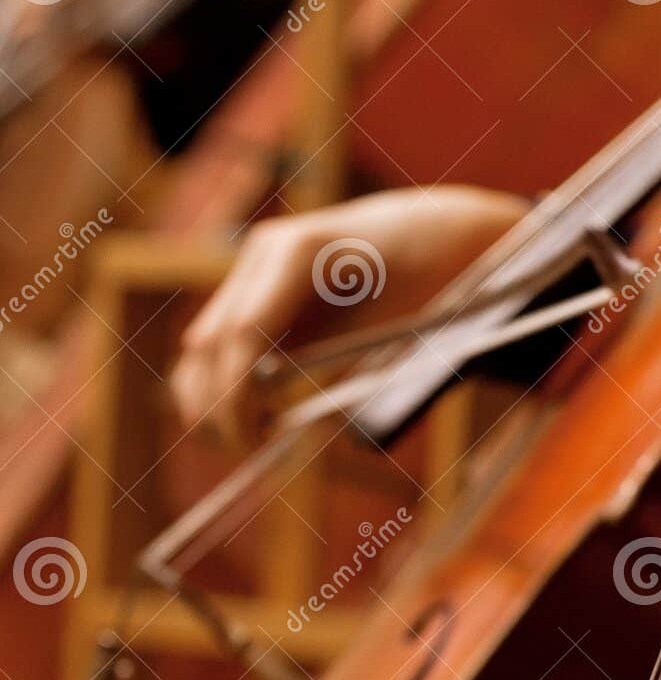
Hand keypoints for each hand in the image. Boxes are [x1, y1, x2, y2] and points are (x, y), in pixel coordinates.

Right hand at [172, 186, 527, 441]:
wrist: (434, 230)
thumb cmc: (431, 273)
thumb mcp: (402, 320)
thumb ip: (347, 362)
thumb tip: (300, 418)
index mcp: (302, 251)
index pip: (246, 332)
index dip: (237, 392)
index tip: (250, 438)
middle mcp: (267, 252)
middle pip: (213, 337)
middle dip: (218, 401)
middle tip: (244, 449)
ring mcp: (257, 267)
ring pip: (207, 340)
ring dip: (211, 392)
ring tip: (245, 438)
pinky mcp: (258, 288)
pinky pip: (227, 339)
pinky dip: (227, 379)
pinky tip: (249, 416)